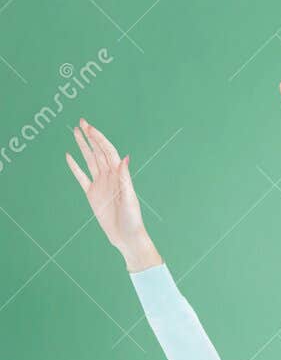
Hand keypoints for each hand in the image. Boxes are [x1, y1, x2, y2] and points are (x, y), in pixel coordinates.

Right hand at [65, 119, 156, 269]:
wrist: (127, 237)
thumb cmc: (133, 219)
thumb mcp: (129, 199)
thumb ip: (125, 179)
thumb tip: (124, 158)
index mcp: (119, 176)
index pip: (107, 152)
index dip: (99, 139)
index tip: (88, 127)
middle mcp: (109, 177)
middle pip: (98, 152)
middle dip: (90, 137)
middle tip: (81, 122)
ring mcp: (100, 185)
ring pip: (89, 160)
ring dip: (83, 146)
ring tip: (75, 132)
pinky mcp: (92, 195)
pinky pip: (81, 177)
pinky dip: (75, 167)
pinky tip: (69, 156)